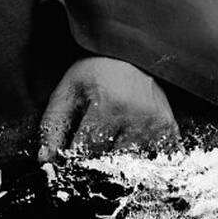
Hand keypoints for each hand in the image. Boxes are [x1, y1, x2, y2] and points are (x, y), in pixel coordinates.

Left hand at [37, 56, 179, 163]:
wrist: (132, 53)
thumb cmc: (97, 73)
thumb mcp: (68, 90)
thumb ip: (53, 124)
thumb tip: (46, 160)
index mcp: (109, 105)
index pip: (86, 151)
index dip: (74, 160)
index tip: (70, 161)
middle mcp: (137, 117)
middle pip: (111, 162)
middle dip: (96, 164)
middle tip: (91, 154)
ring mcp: (158, 125)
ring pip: (132, 166)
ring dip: (119, 163)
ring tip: (112, 144)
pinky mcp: (171, 130)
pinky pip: (156, 161)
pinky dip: (143, 161)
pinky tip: (133, 147)